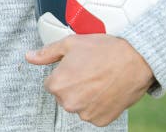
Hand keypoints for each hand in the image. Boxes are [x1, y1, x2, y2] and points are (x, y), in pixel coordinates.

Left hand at [25, 34, 154, 125]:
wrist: (136, 61)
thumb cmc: (102, 50)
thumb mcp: (69, 44)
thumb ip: (46, 53)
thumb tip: (29, 57)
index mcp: (57, 85)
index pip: (51, 84)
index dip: (63, 74)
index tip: (76, 67)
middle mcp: (69, 103)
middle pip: (63, 96)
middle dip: (72, 86)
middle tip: (89, 72)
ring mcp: (86, 114)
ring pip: (78, 105)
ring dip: (85, 96)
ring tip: (99, 80)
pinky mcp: (101, 120)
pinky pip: (93, 114)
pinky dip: (98, 105)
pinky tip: (106, 91)